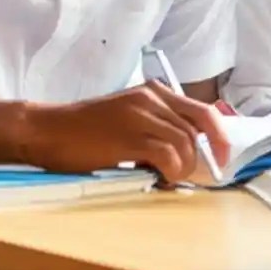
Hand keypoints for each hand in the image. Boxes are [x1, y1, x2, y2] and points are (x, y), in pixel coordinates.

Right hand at [22, 81, 230, 184]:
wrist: (47, 130)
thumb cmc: (84, 131)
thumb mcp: (127, 120)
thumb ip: (156, 127)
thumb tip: (187, 153)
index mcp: (153, 92)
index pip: (203, 111)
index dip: (220, 136)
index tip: (223, 157)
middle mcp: (151, 97)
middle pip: (197, 130)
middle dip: (198, 159)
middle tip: (182, 176)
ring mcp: (140, 114)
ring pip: (185, 144)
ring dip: (181, 168)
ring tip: (164, 177)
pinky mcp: (129, 135)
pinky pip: (167, 155)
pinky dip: (169, 171)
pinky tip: (157, 177)